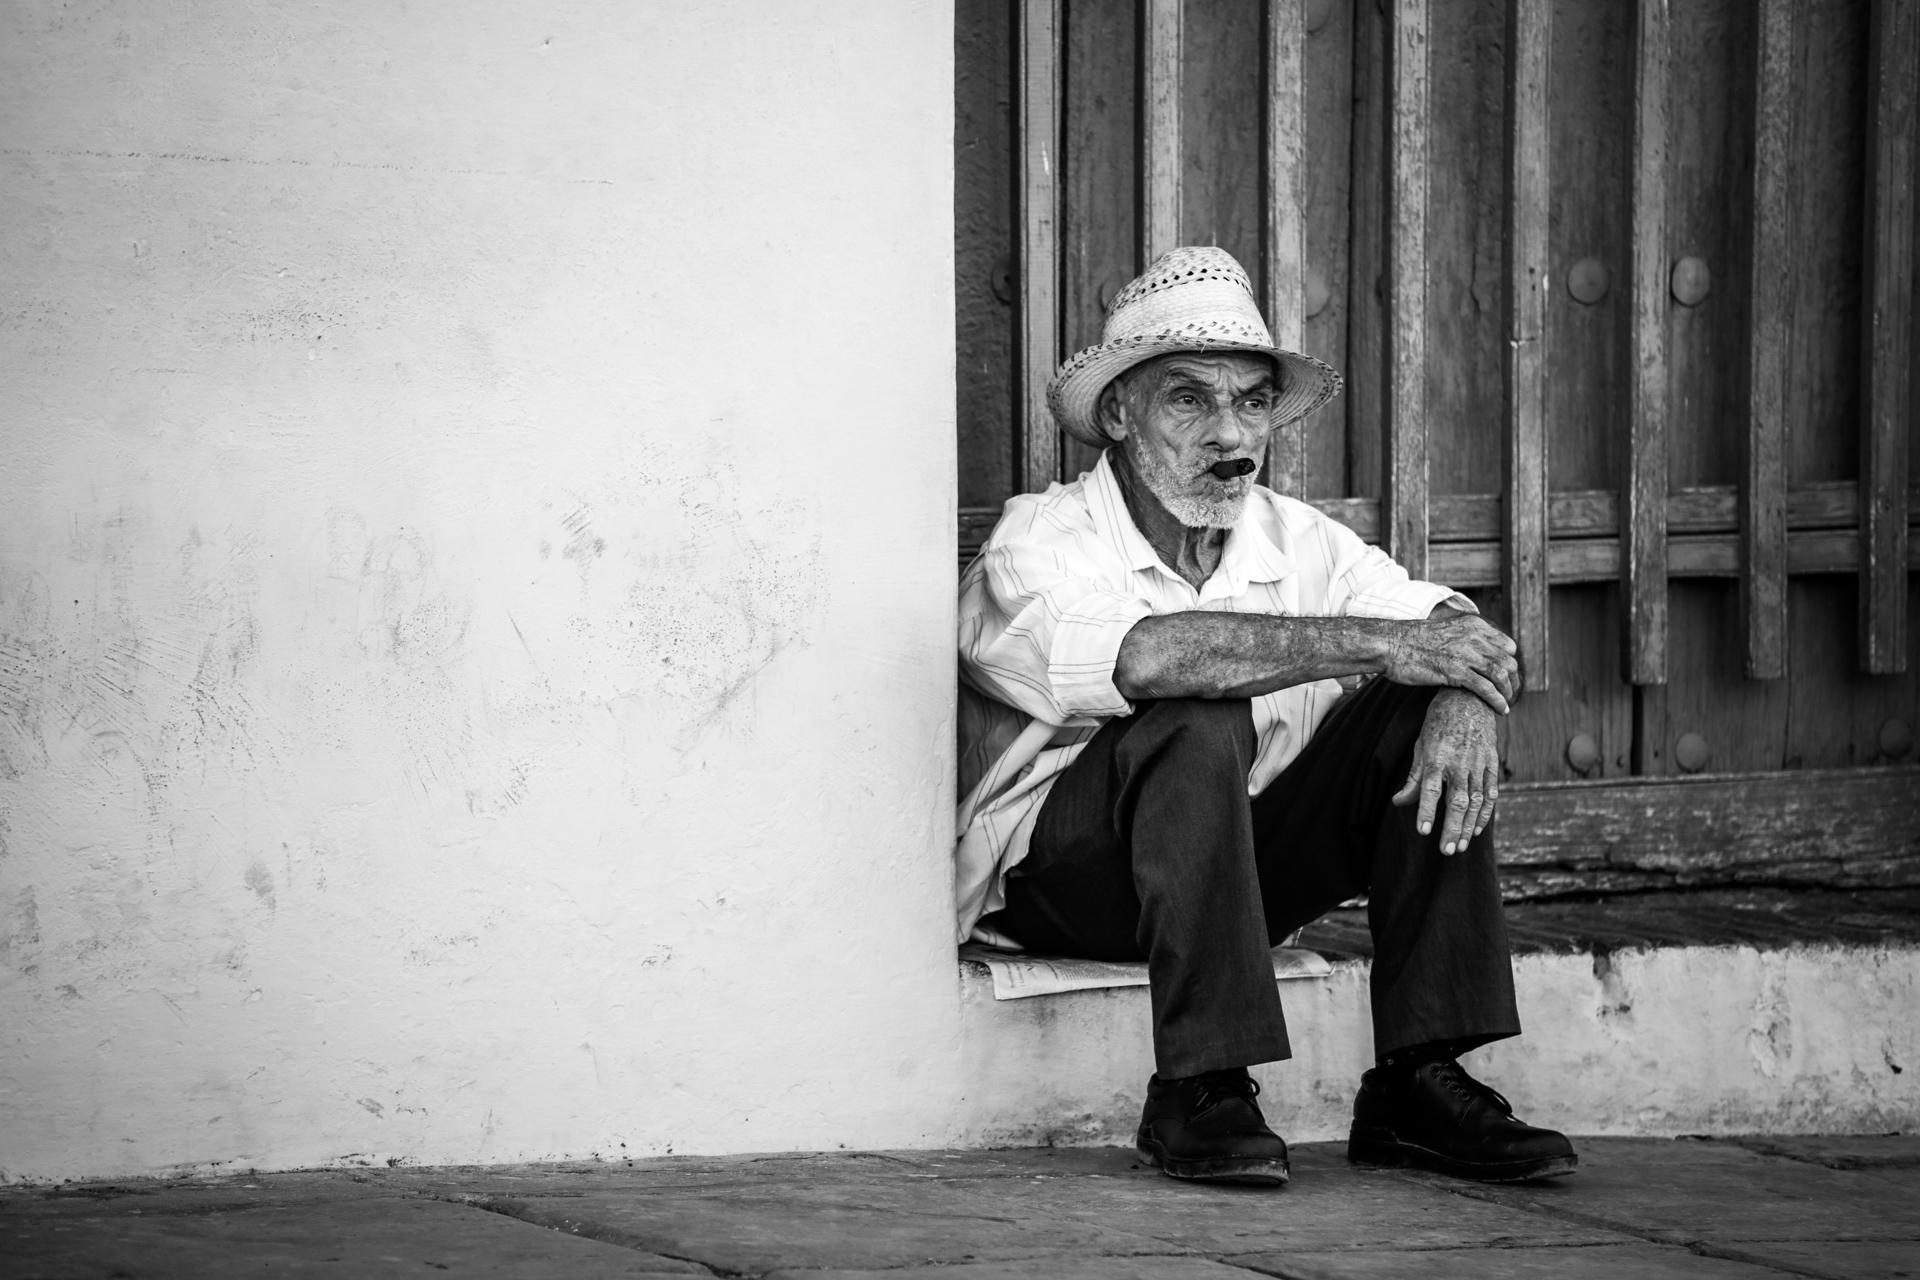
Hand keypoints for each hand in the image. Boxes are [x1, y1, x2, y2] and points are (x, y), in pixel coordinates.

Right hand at [1380, 611, 1520, 713]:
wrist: (1390, 644)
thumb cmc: (1412, 641)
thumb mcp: (1445, 631)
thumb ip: (1464, 638)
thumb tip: (1475, 652)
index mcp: (1473, 625)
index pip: (1508, 645)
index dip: (1510, 663)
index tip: (1507, 678)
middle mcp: (1473, 637)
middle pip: (1509, 662)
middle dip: (1514, 681)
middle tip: (1510, 695)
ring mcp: (1465, 654)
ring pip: (1501, 675)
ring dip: (1508, 693)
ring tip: (1507, 705)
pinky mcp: (1456, 671)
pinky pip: (1486, 688)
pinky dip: (1497, 701)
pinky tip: (1501, 710)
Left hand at [1390, 689, 1499, 854]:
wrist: (1468, 698)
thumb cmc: (1438, 725)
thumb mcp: (1421, 746)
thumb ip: (1413, 778)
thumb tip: (1398, 803)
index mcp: (1436, 757)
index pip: (1430, 789)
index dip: (1426, 810)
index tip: (1423, 831)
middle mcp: (1459, 762)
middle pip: (1457, 800)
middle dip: (1452, 827)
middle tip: (1447, 851)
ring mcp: (1478, 763)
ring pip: (1476, 801)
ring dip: (1469, 826)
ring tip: (1461, 846)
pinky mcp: (1492, 763)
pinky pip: (1491, 793)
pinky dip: (1486, 813)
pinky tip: (1478, 829)